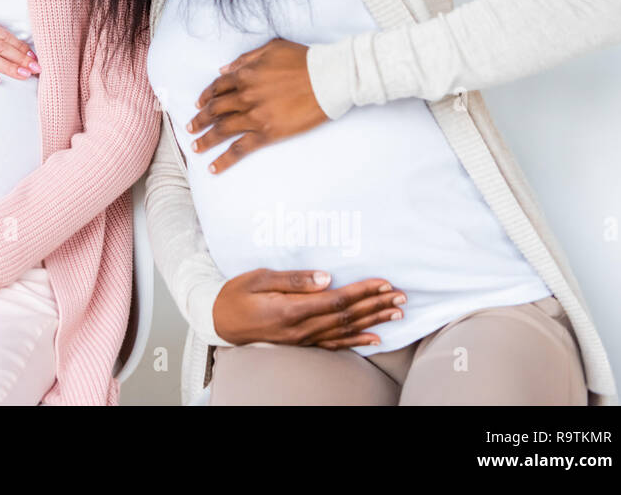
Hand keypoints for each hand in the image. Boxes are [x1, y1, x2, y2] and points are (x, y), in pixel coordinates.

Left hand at [187, 37, 327, 171]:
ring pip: (222, 131)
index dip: (205, 97)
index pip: (217, 88)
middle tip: (190, 128)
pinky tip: (214, 167)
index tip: (198, 105)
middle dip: (200, 120)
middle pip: (215, 110)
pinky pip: (240, 149)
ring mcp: (255, 116)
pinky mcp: (268, 133)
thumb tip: (223, 69)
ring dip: (205, 140)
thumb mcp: (271, 48)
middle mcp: (245, 96)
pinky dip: (225, 159)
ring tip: (195, 148)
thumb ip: (245, 59)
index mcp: (245, 74)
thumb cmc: (304, 60)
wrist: (329, 78)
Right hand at [212, 269, 406, 348]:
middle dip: (376, 304)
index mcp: (291, 310)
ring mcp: (302, 339)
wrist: (219, 320)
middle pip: (347, 316)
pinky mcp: (302, 342)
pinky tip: (375, 338)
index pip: (336, 300)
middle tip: (401, 296)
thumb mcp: (259, 278)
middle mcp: (301, 328)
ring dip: (373, 321)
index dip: (362, 291)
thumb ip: (294, 280)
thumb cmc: (236, 295)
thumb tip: (326, 277)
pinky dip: (357, 341)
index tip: (383, 282)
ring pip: (345, 330)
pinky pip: (334, 343)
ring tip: (396, 313)